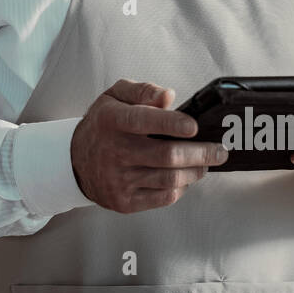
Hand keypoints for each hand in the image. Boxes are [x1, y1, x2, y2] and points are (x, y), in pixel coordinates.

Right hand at [71, 79, 227, 213]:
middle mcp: (115, 151)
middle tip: (218, 151)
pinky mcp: (125, 201)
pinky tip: (185, 177)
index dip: (173, 124)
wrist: (75, 161)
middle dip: (201, 153)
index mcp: (112, 120)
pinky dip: (181, 187)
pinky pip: (163, 197)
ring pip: (170, 178)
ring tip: (205, 163)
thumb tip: (169, 96)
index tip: (195, 125)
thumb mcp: (114, 96)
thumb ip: (142, 91)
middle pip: (167, 156)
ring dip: (195, 171)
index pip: (145, 120)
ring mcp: (119, 179)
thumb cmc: (102, 126)